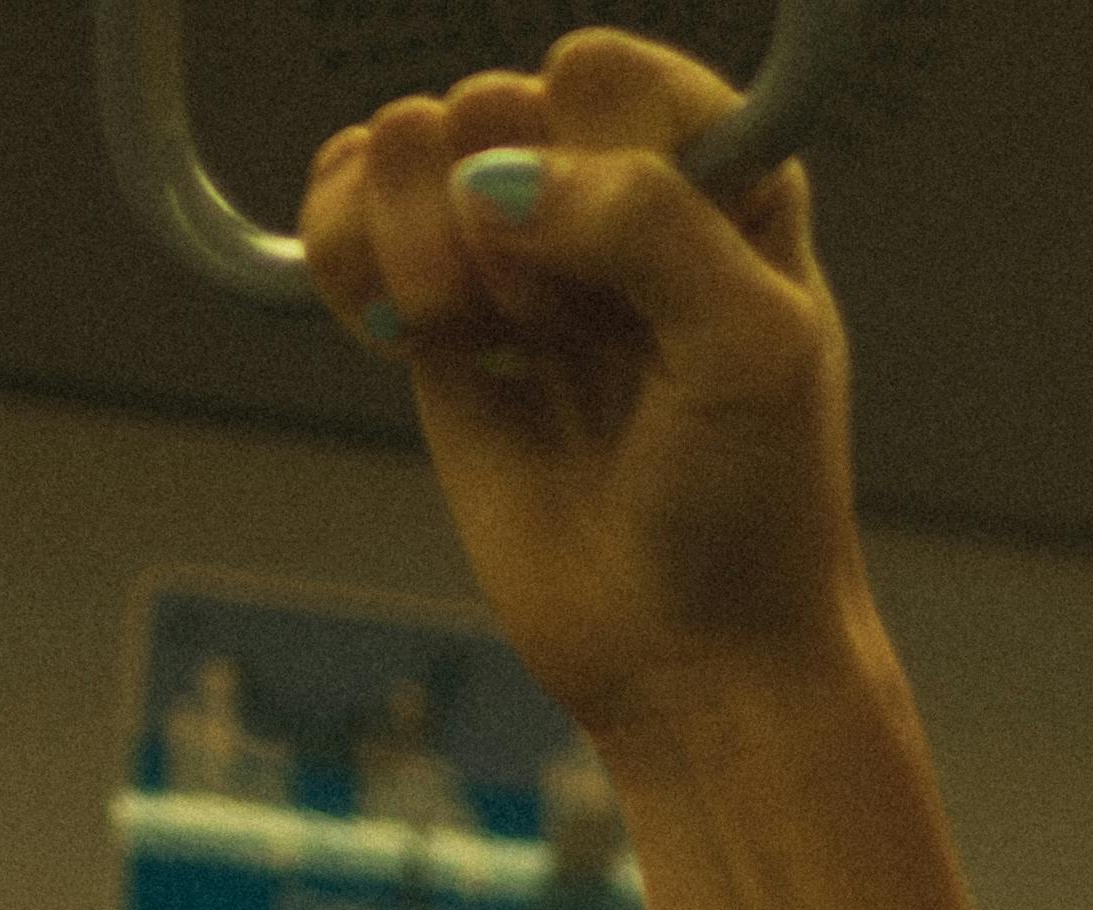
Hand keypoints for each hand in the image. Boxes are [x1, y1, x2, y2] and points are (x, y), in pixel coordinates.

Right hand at [303, 30, 873, 747]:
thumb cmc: (751, 505)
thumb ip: (648, 224)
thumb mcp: (752, 350)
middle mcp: (617, 188)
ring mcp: (518, 247)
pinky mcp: (434, 308)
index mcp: (724, 174)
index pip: (605, 73)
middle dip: (507, 225)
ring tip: (491, 342)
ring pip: (404, 143)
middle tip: (570, 338)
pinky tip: (400, 327)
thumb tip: (496, 178)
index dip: (590, 164)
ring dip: (420, 242)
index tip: (635, 281)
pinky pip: (340, 201)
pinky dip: (343, 248)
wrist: (689, 654)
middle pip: (489, 99)